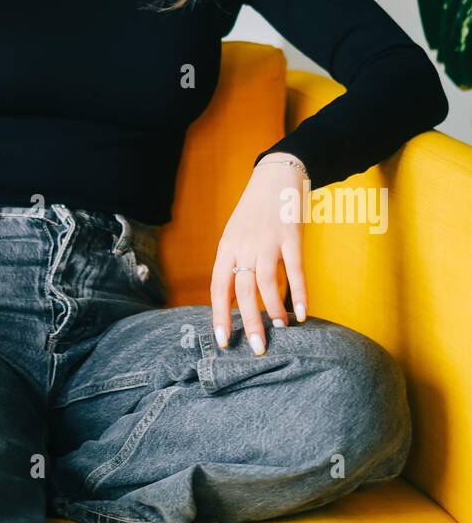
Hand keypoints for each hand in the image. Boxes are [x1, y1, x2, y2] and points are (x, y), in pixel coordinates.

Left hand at [210, 156, 308, 354]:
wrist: (276, 174)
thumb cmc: (255, 211)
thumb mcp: (237, 234)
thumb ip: (236, 263)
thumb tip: (237, 301)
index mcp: (227, 246)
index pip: (219, 286)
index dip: (219, 315)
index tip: (222, 342)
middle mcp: (244, 244)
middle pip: (243, 290)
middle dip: (250, 323)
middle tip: (257, 348)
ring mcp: (268, 240)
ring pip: (266, 282)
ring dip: (274, 310)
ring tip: (281, 329)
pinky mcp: (291, 236)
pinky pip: (295, 270)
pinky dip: (299, 293)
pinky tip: (303, 313)